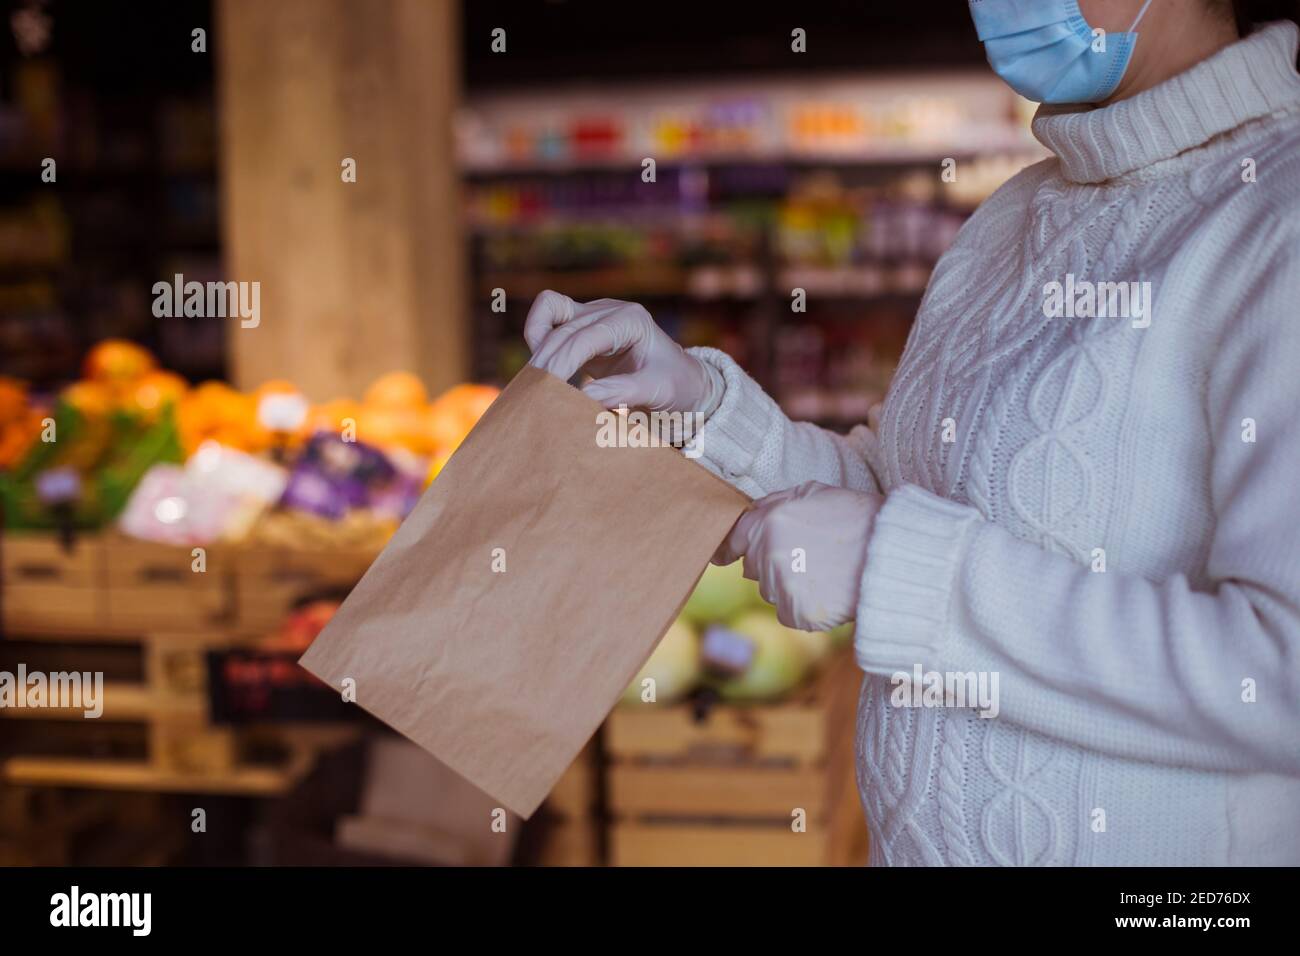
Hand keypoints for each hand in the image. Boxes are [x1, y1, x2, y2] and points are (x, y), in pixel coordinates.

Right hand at [525, 290, 720, 413]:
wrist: (684, 384)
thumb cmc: (676, 386)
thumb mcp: (657, 391)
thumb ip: (622, 392)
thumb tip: (583, 396)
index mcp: (631, 319)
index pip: (585, 336)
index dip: (563, 362)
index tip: (549, 390)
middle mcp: (609, 311)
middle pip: (562, 329)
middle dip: (547, 362)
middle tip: (537, 398)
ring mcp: (593, 316)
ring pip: (549, 319)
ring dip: (539, 351)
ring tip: (537, 386)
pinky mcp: (581, 330)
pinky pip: (548, 325)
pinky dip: (539, 345)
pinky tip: (545, 375)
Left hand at [716, 481, 882, 630]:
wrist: (893, 553)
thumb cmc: (857, 519)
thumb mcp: (814, 493)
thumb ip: (775, 504)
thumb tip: (747, 517)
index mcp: (769, 521)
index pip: (733, 540)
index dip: (727, 549)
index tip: (723, 557)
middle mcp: (769, 553)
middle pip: (753, 568)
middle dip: (772, 564)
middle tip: (809, 557)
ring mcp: (782, 585)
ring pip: (771, 592)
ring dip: (789, 586)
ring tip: (825, 572)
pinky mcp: (797, 612)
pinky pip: (788, 613)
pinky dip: (803, 608)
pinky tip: (828, 592)